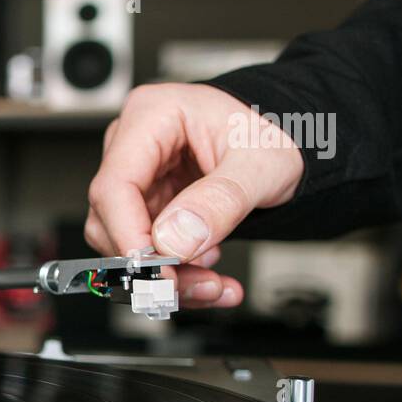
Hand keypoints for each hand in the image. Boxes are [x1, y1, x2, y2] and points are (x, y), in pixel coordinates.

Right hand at [84, 84, 303, 307]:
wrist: (287, 140)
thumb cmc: (274, 133)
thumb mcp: (261, 163)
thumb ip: (219, 200)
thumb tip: (172, 240)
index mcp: (152, 116)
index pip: (114, 186)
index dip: (128, 235)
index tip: (157, 271)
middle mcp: (135, 147)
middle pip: (113, 220)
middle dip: (154, 264)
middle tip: (198, 284)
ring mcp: (140, 179)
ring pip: (127, 244)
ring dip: (168, 276)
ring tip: (213, 285)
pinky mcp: (150, 207)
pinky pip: (149, 251)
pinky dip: (178, 274)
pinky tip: (210, 280)